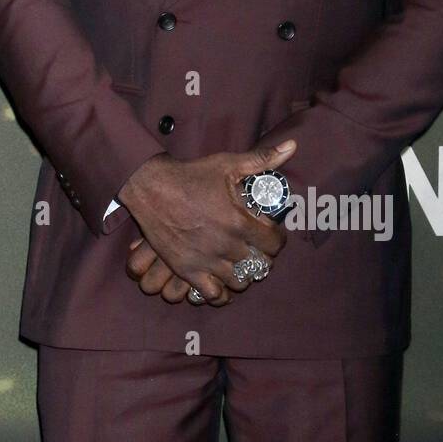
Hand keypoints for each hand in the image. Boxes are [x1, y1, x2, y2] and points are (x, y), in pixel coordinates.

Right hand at [121, 140, 295, 304]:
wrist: (151, 188)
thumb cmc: (190, 175)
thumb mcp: (227, 164)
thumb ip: (261, 159)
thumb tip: (292, 146)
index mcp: (238, 222)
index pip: (274, 244)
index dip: (277, 240)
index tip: (271, 234)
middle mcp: (225, 245)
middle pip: (259, 265)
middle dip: (262, 257)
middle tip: (256, 249)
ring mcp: (205, 260)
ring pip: (239, 282)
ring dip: (244, 275)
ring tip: (241, 265)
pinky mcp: (186, 269)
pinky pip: (212, 294)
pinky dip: (221, 293)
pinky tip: (222, 284)